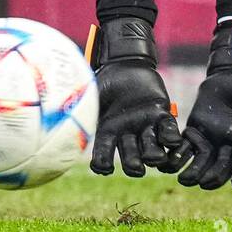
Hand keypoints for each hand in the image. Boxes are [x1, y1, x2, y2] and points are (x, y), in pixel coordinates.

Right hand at [85, 18, 181, 177]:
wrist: (124, 62)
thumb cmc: (104, 79)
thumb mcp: (90, 94)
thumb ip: (80, 107)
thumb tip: (59, 112)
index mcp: (107, 133)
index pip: (103, 156)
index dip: (103, 165)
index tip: (105, 168)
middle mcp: (127, 134)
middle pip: (131, 158)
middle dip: (134, 166)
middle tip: (137, 168)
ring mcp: (145, 126)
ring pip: (151, 149)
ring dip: (154, 156)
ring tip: (156, 158)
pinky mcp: (160, 114)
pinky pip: (168, 130)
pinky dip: (171, 138)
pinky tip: (172, 142)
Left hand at [166, 20, 231, 189]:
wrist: (225, 78)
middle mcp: (228, 145)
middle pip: (222, 169)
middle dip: (214, 178)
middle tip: (203, 182)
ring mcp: (211, 142)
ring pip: (202, 165)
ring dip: (193, 174)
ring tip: (183, 179)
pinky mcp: (195, 135)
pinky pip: (186, 152)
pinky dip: (178, 158)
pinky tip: (170, 164)